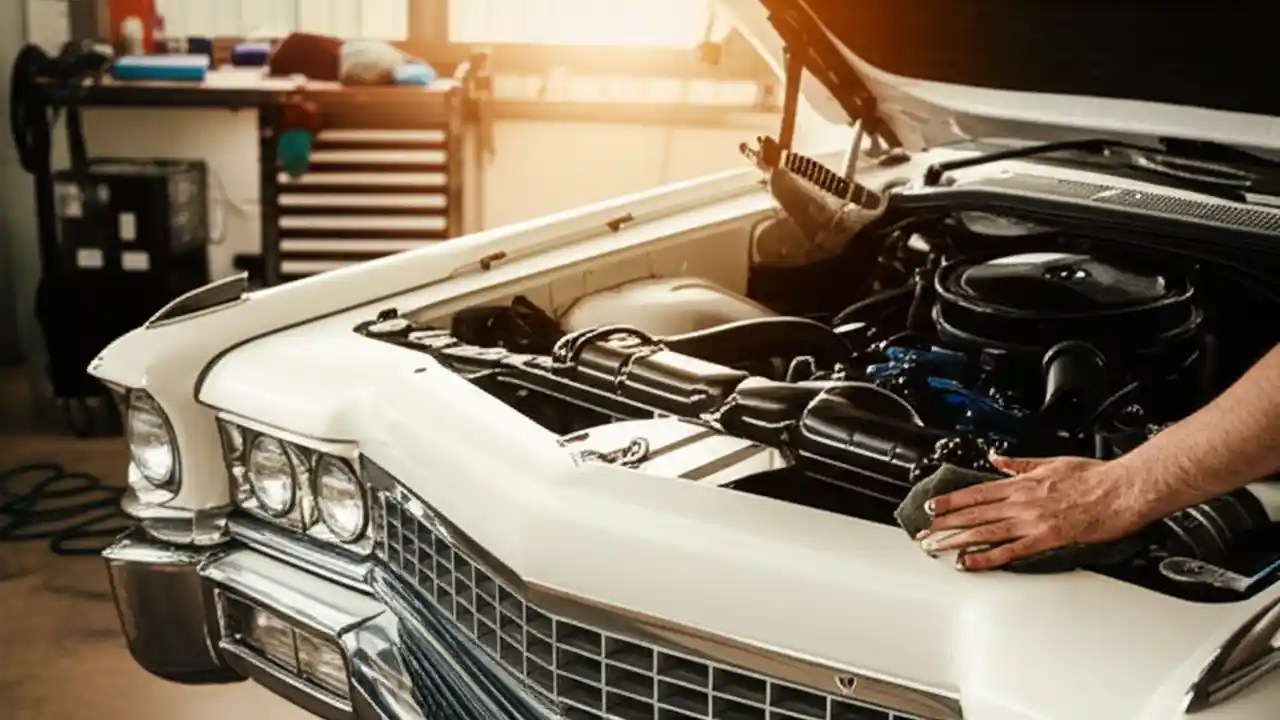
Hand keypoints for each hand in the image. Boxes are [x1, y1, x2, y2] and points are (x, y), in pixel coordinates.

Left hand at [919, 455, 1160, 570]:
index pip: (978, 492)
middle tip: (924, 532)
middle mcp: (1022, 501)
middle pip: (975, 513)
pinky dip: (987, 557)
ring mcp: (1032, 520)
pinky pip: (1011, 550)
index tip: (933, 506)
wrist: (1122, 489)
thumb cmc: (1093, 476)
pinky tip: (970, 562)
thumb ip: (1020, 463)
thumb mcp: (1050, 461)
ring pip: (986, 531)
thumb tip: (998, 459)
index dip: (952, 500)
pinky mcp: (1046, 538)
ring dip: (958, 539)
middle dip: (946, 523)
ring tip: (936, 547)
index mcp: (1022, 483)